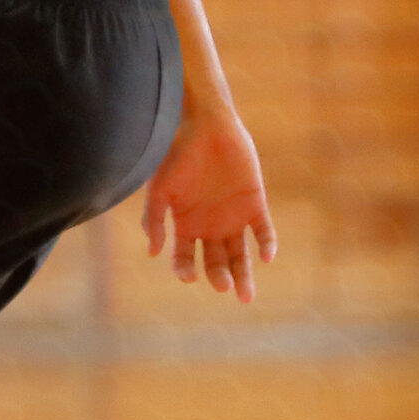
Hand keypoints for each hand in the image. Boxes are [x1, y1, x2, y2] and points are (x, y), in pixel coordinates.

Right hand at [142, 107, 274, 301]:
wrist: (204, 125)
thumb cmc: (175, 155)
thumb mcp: (159, 190)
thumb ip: (154, 220)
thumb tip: (152, 253)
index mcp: (185, 225)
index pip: (185, 257)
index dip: (185, 269)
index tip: (189, 277)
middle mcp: (210, 225)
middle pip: (216, 261)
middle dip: (220, 277)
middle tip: (223, 288)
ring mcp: (233, 215)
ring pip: (241, 252)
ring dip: (243, 273)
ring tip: (245, 295)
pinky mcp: (255, 202)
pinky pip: (263, 229)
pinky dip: (266, 243)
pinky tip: (265, 257)